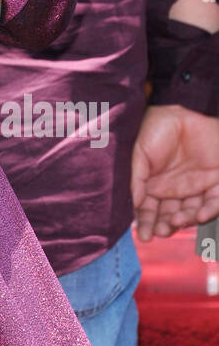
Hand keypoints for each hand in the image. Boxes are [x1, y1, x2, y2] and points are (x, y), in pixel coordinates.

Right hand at [131, 104, 218, 240]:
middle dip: (164, 226)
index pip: (148, 209)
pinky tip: (199, 215)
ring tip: (176, 221)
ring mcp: (194, 186)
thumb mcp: (138, 154)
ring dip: (184, 221)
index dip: (145, 223)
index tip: (142, 235)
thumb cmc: (156, 128)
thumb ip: (136, 181)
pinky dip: (209, 211)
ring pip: (191, 212)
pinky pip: (214, 201)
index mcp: (152, 184)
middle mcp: (173, 188)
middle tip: (160, 232)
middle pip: (168, 215)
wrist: (182, 110)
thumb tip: (133, 206)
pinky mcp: (215, 181)